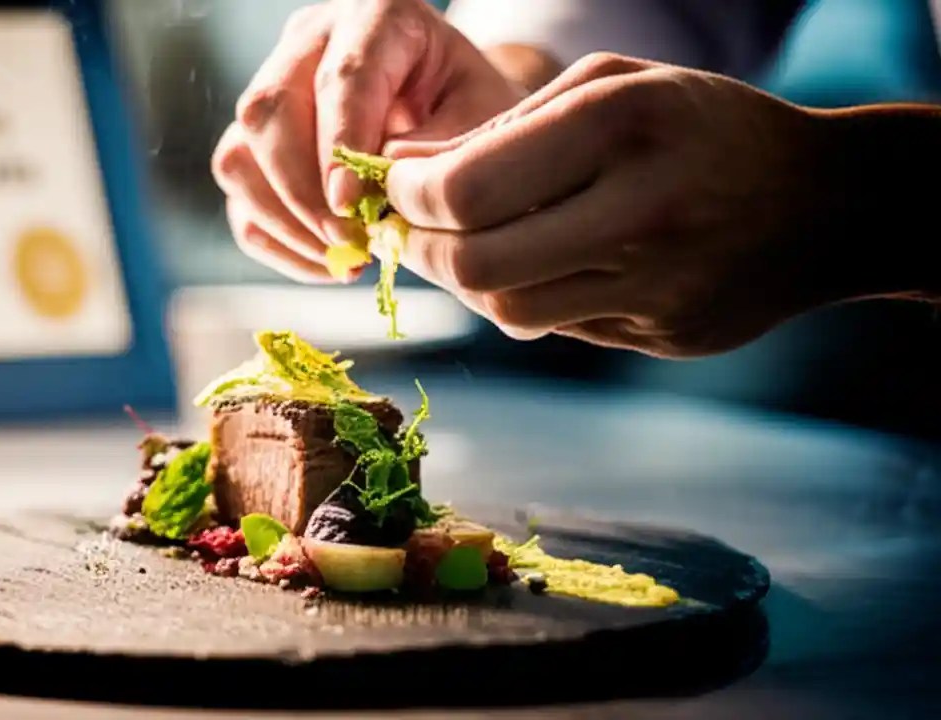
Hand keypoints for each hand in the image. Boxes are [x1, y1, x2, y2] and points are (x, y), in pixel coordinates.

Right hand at [210, 0, 523, 282]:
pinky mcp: (258, 140)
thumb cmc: (474, 110)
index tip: (351, 208)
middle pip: (269, 112)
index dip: (340, 147)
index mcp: (379, 15)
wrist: (461, 111)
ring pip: (239, 156)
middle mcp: (312, 41)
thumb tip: (374, 190)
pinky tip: (326, 262)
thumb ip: (438, 153)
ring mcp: (275, 88)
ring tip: (343, 259)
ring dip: (285, 222)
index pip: (342, 77)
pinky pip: (242, 196)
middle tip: (348, 245)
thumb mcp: (483, 121)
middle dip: (302, 194)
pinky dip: (278, 240)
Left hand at [384, 52, 935, 357]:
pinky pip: (557, 328)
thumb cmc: (698, 128)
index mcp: (624, 126)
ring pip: (507, 311)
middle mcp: (641, 212)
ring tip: (465, 245)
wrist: (824, 205)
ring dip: (464, 281)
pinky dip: (524, 298)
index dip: (408, 196)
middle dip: (420, 248)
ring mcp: (656, 286)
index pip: (467, 190)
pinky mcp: (661, 336)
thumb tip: (402, 167)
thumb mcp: (611, 85)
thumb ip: (503, 126)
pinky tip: (535, 266)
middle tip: (410, 226)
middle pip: (475, 265)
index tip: (395, 185)